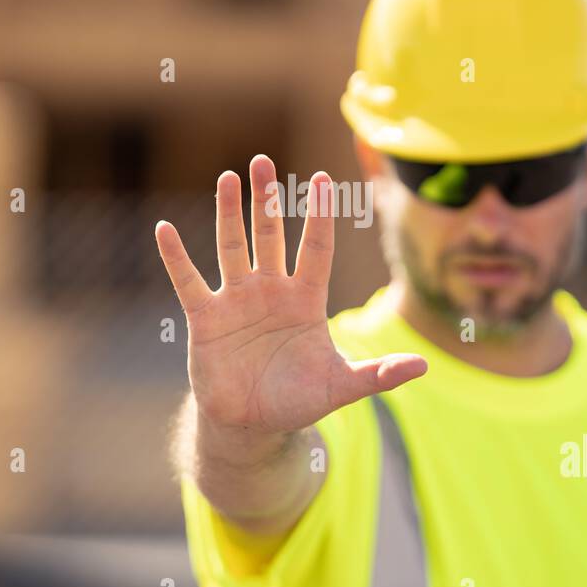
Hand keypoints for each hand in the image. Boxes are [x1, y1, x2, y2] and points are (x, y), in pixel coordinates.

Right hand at [156, 155, 426, 433]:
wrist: (252, 425)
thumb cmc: (298, 400)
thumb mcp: (341, 387)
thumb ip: (378, 375)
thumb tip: (423, 367)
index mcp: (306, 300)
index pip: (316, 248)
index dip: (319, 216)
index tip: (323, 179)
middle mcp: (271, 291)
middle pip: (270, 235)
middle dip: (268, 199)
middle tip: (263, 162)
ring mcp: (236, 300)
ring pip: (232, 247)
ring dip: (229, 213)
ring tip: (228, 177)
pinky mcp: (205, 318)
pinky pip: (188, 281)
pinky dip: (176, 257)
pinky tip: (163, 230)